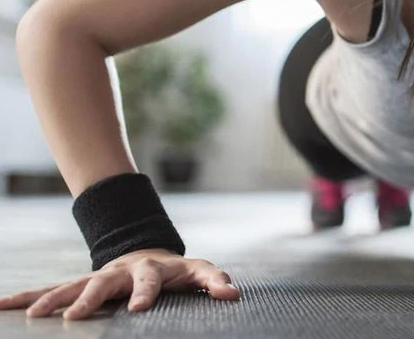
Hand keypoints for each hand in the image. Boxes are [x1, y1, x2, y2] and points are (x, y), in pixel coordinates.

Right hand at [0, 248, 240, 319]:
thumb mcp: (200, 272)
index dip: (146, 293)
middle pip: (104, 283)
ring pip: (72, 286)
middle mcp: (120, 272)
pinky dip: (27, 298)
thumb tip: (233, 294)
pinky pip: (51, 291)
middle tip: (76, 316)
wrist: (148, 255)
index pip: (150, 280)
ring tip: (36, 316)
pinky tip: (4, 306)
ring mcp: (97, 278)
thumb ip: (215, 281)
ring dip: (53, 300)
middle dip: (90, 299)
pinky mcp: (80, 285)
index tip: (139, 309)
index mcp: (150, 270)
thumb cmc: (177, 272)